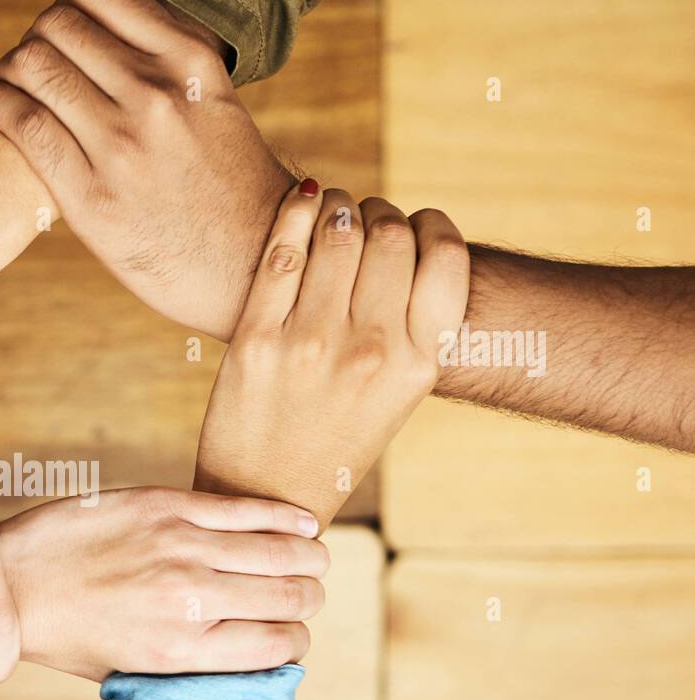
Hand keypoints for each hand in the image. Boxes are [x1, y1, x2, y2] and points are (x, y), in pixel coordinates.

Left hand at [0, 0, 293, 341]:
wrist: (251, 266)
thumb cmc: (229, 186)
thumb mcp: (214, 101)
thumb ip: (168, 60)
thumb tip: (109, 18)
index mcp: (189, 60)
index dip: (67, 3)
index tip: (63, 28)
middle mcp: (155, 94)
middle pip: (58, 25)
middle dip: (36, 36)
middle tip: (31, 61)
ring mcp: (122, 146)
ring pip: (34, 65)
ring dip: (11, 66)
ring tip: (6, 80)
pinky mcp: (91, 197)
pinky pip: (24, 123)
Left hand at [0, 486, 326, 681]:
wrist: (11, 581)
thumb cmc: (69, 635)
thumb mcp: (131, 672)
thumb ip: (193, 665)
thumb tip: (255, 656)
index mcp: (182, 652)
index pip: (281, 646)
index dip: (296, 640)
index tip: (291, 633)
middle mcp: (189, 601)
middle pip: (292, 598)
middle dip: (309, 598)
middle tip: (307, 592)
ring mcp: (180, 548)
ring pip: (281, 551)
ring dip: (309, 556)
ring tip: (312, 557)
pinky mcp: (166, 505)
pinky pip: (247, 509)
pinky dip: (286, 516)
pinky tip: (303, 521)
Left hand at [195, 183, 469, 527]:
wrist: (265, 496)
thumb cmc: (334, 441)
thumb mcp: (397, 397)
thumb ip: (410, 330)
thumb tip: (411, 244)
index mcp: (417, 365)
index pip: (444, 256)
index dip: (429, 225)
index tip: (413, 227)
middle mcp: (370, 352)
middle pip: (390, 234)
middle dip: (380, 212)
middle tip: (365, 220)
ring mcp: (311, 344)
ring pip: (338, 232)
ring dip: (338, 207)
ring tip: (333, 211)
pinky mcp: (255, 340)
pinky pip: (281, 252)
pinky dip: (295, 211)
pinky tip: (302, 202)